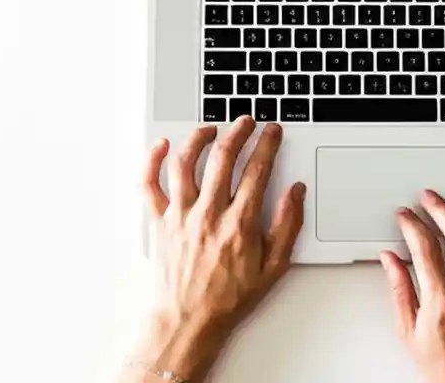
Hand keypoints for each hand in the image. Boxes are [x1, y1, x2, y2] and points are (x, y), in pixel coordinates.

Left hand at [128, 117, 304, 381]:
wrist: (187, 322)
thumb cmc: (228, 300)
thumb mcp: (273, 268)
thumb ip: (287, 226)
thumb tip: (296, 193)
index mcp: (239, 223)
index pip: (257, 170)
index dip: (268, 144)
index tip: (272, 131)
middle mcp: (208, 213)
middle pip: (223, 157)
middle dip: (238, 131)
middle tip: (246, 121)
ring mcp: (180, 215)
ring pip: (185, 162)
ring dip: (198, 138)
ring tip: (210, 128)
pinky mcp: (158, 222)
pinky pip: (148, 184)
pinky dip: (151, 161)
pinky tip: (161, 146)